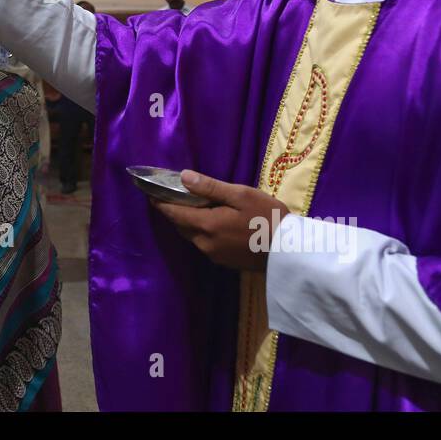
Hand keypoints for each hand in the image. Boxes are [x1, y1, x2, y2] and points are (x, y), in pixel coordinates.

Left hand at [151, 171, 289, 270]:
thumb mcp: (241, 195)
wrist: (290, 252)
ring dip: (188, 222)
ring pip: (192, 235)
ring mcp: (213, 255)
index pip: (173, 213)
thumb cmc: (268, 218)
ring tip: (191, 205)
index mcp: (206, 225)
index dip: (160, 203)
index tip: (150, 192)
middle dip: (174, 211)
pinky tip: (211, 221)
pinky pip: (204, 243)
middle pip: (181, 225)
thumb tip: (183, 177)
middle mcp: (204, 243)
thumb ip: (211, 187)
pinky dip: (201, 231)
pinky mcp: (224, 261)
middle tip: (171, 195)